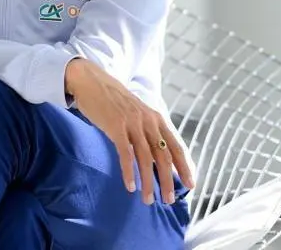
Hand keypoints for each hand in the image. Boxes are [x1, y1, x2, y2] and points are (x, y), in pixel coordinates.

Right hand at [65, 58, 194, 204]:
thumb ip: (147, 129)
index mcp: (156, 118)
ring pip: (146, 158)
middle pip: (163, 156)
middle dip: (168, 180)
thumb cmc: (112, 100)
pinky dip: (129, 171)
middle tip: (168, 200)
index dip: (185, 166)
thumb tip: (156, 154)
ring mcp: (132, 122)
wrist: (90, 81)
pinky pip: (125, 153)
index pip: (176, 146)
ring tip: (148, 199)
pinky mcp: (115, 126)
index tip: (190, 185)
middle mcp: (147, 120)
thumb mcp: (136, 112)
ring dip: (148, 182)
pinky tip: (130, 186)